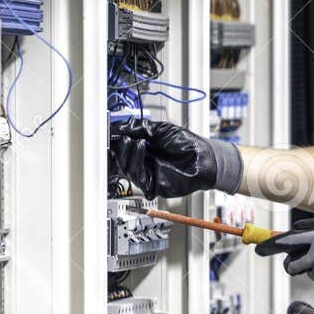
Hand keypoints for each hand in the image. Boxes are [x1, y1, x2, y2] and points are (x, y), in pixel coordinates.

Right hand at [108, 118, 242, 198]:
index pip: (121, 148)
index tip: (108, 131)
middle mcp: (142, 163)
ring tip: (133, 139)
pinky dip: (136, 161)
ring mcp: (147, 174)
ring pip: (126, 168)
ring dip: (127, 151)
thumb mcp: (161, 129)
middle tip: (118, 136)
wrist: (205, 156)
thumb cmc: (187, 144)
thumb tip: (119, 127)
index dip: (113, 140)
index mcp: (142, 150)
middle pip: (120, 159)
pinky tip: (141, 147)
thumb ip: (139, 127)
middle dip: (117, 146)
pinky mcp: (153, 185)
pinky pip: (137, 177)